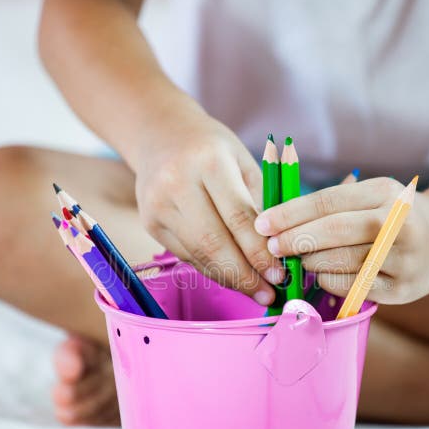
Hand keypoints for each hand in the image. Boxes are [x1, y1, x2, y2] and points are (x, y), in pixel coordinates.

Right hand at [133, 108, 283, 304]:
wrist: (161, 135)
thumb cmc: (212, 149)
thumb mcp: (243, 162)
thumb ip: (260, 203)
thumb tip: (278, 252)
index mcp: (209, 162)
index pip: (238, 218)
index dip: (260, 252)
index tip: (279, 275)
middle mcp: (177, 183)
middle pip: (214, 243)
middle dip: (244, 275)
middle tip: (268, 293)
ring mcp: (158, 205)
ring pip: (198, 255)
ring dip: (229, 278)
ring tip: (254, 290)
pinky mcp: (149, 222)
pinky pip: (186, 255)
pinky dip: (211, 269)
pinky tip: (231, 275)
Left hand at [253, 177, 428, 303]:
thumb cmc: (396, 214)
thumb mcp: (374, 195)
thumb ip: (334, 204)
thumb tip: (279, 218)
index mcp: (386, 193)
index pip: (328, 201)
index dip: (290, 213)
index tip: (263, 222)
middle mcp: (399, 224)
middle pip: (335, 232)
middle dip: (296, 240)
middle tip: (272, 246)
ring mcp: (403, 258)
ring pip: (342, 262)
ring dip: (310, 262)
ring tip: (295, 259)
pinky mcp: (403, 289)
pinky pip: (354, 287)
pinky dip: (329, 281)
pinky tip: (319, 274)